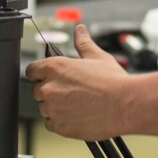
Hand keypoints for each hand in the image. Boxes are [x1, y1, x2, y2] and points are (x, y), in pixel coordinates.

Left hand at [23, 24, 132, 139]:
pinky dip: (60, 121)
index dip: (40, 73)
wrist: (126, 105)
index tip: (49, 77)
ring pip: (44, 108)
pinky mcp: (59, 126)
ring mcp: (53, 109)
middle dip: (50, 90)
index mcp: (55, 67)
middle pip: (37, 90)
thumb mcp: (97, 56)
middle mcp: (49, 88)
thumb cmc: (113, 82)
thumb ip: (83, 43)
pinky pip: (51, 124)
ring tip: (76, 104)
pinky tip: (76, 115)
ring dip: (55, 106)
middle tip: (70, 92)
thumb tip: (79, 31)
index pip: (32, 70)